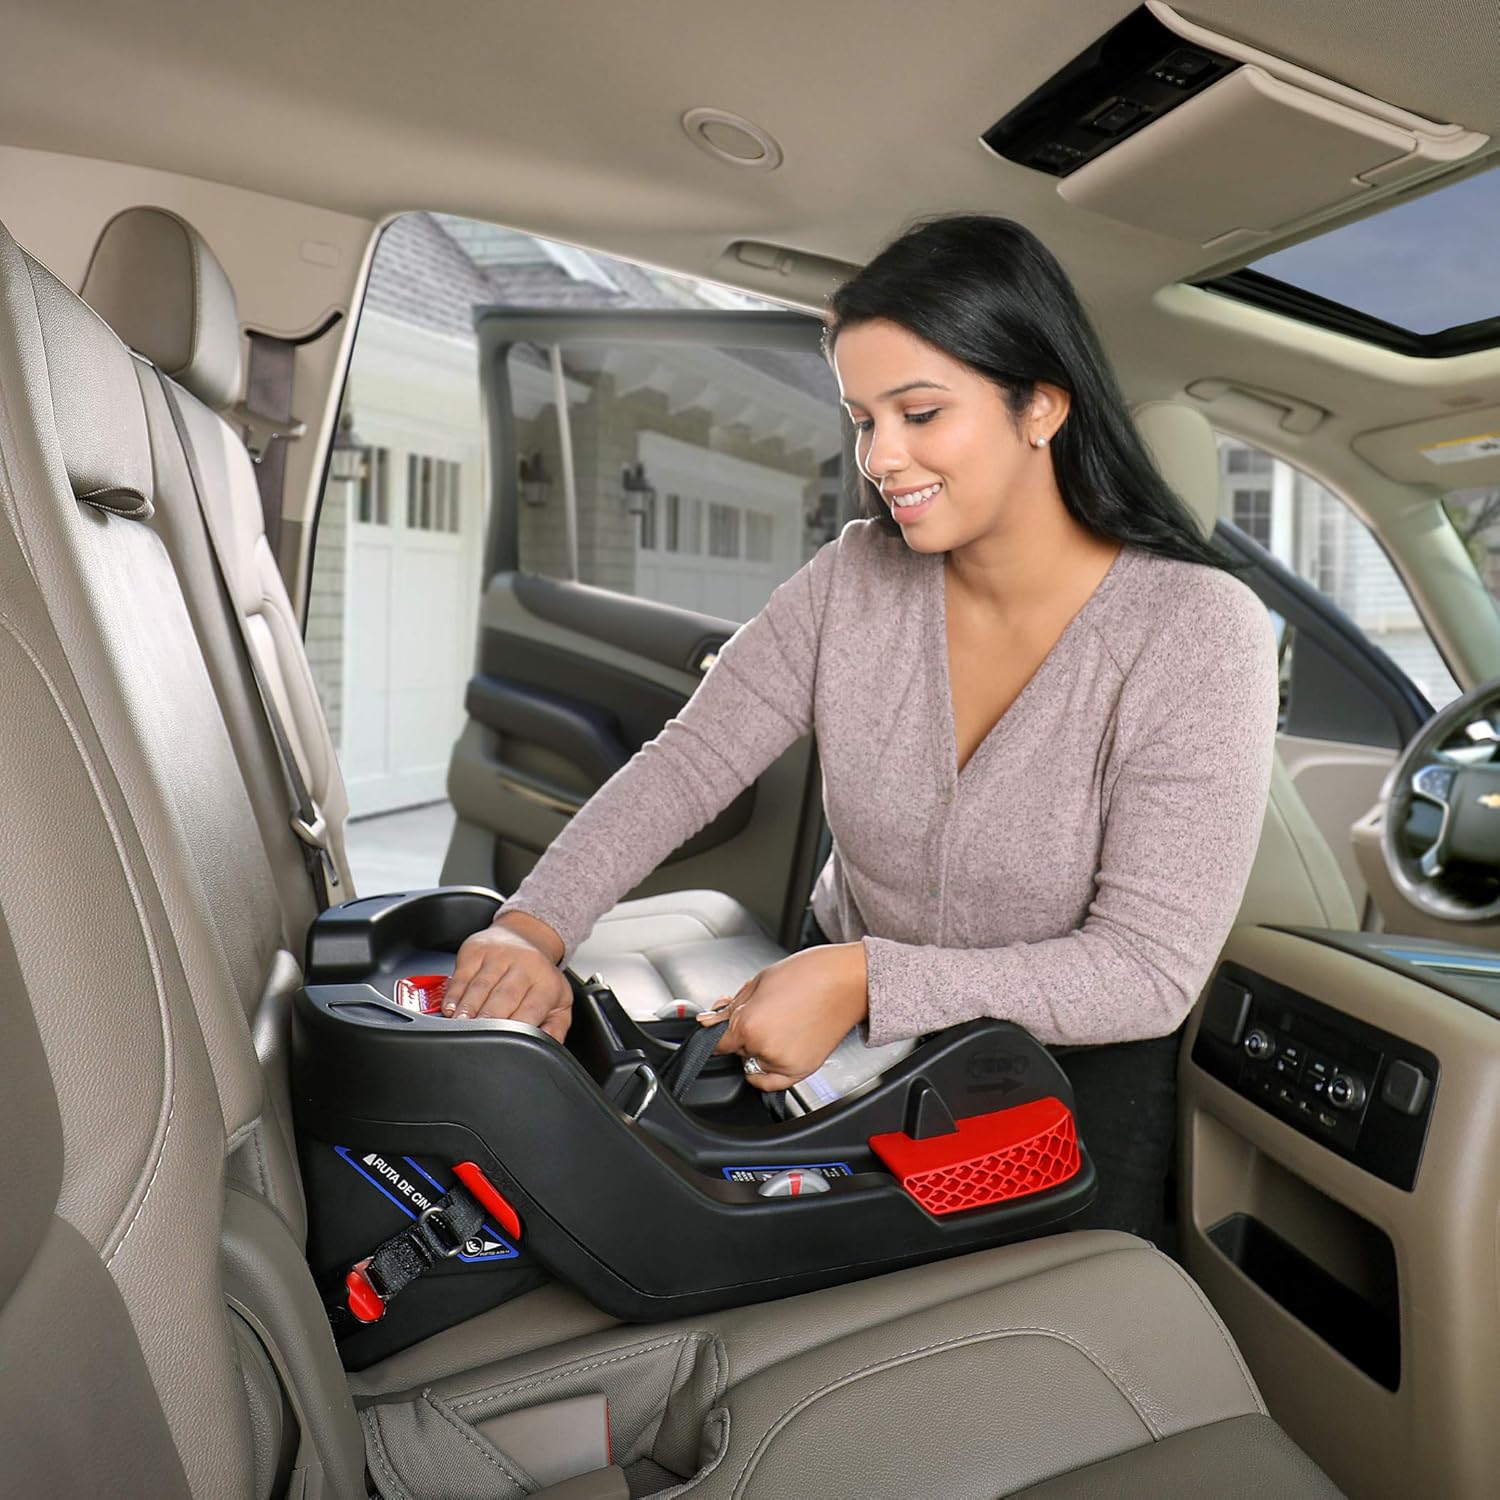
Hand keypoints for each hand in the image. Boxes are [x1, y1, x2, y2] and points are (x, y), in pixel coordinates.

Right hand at [443, 912, 571, 1041]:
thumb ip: (556, 1028)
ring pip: (480, 986)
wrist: (526, 935)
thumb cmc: (540, 975)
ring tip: (460, 1025)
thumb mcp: (559, 1001)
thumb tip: (548, 1046)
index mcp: (546, 983)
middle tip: (478, 1038)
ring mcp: (500, 956)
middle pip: (504, 997)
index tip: (505, 1045)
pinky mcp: (477, 950)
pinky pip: (462, 974)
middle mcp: (525, 966)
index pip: (532, 1009)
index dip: (517, 1028)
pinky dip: (454, 993)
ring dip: (468, 1008)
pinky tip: (450, 1008)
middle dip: (489, 1020)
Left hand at [697, 943, 868, 1090]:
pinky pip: (771, 1082)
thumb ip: (732, 1007)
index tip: (718, 1026)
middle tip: (762, 1013)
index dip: (716, 1030)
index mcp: (749, 1024)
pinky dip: (766, 1072)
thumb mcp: (760, 981)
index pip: (716, 1041)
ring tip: (778, 1025)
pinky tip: (773, 1051)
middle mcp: (765, 1049)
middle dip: (742, 1032)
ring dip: (756, 1049)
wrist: (850, 982)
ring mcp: (784, 1063)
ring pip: (753, 1063)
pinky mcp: (802, 1071)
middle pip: (736, 1050)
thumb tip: (710, 1021)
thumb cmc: (812, 974)